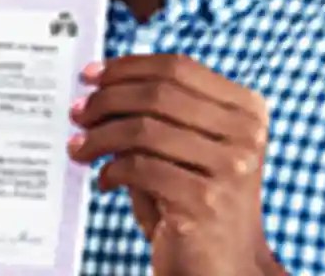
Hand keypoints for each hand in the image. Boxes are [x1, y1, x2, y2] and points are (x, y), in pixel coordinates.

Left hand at [68, 55, 284, 275]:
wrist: (224, 267)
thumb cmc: (195, 200)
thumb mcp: (186, 147)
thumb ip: (158, 112)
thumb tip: (97, 83)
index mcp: (246, 109)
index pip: (177, 67)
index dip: (127, 67)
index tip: (90, 75)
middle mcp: (247, 134)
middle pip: (157, 94)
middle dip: (106, 99)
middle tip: (77, 112)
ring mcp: (231, 168)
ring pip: (144, 130)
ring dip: (100, 136)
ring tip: (79, 147)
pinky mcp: (206, 201)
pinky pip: (140, 168)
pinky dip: (112, 171)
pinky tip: (105, 180)